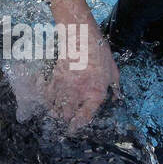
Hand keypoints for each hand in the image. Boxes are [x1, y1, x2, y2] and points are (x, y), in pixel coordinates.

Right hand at [47, 0, 118, 131]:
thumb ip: (115, 87)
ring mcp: (65, 87)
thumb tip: (116, 98)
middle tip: (65, 119)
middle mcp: (79, 94)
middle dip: (66, 118)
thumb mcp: (113, 70)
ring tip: (55, 113)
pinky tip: (47, 101)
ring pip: (55, 107)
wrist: (81, 35)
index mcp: (96, 93)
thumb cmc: (99, 52)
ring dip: (55, 112)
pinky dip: (46, 100)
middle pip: (67, 115)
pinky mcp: (54, 78)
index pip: (85, 116)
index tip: (74, 127)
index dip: (78, 124)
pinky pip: (47, 95)